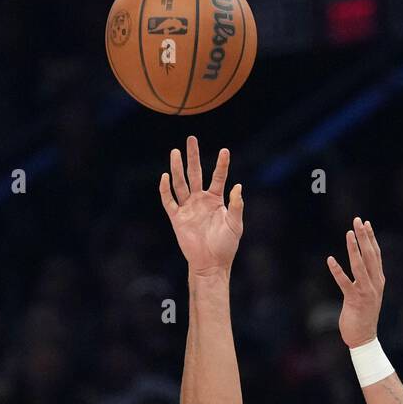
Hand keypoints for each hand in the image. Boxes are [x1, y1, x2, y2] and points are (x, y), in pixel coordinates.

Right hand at [159, 135, 242, 275]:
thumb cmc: (226, 246)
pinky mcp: (177, 219)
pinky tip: (164, 177)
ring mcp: (188, 208)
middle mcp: (200, 200)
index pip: (218, 177)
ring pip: (181, 184)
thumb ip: (236, 205)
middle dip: (193, 157)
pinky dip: (165, 190)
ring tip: (175, 152)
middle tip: (191, 139)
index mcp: (216, 200)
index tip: (225, 151)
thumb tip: (238, 186)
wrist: (211, 264)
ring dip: (177, 168)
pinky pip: (169, 202)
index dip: (222, 164)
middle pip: (195, 173)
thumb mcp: (235, 224)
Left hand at [327, 216, 384, 348]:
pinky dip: (337, 270)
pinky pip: (345, 282)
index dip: (371, 238)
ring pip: (360, 265)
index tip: (365, 223)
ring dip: (354, 248)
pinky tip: (330, 260)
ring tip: (348, 233)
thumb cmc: (363, 315)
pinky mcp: (354, 300)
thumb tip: (361, 265)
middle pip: (370, 255)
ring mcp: (366, 292)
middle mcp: (375, 284)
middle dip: (364, 236)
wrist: (364, 338)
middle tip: (357, 220)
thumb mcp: (368, 294)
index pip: (376, 254)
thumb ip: (366, 279)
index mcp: (378, 280)